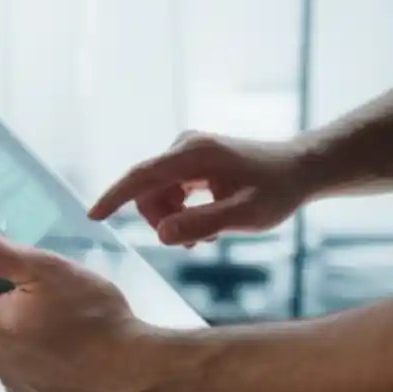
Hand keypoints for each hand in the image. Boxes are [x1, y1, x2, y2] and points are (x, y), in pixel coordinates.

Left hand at [0, 221, 155, 391]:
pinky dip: (60, 370)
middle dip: (35, 316)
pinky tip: (87, 363)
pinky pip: (43, 378)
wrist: (135, 378)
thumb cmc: (93, 318)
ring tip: (84, 339)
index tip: (54, 292)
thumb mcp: (42, 268)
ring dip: (48, 343)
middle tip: (73, 314)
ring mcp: (17, 389)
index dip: (26, 288)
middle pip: (8, 324)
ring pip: (26, 351)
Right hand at [88, 131, 308, 245]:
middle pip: (148, 191)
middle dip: (162, 222)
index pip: (142, 176)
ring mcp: (187, 152)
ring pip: (157, 194)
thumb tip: (162, 235)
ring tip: (207, 237)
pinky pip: (169, 191)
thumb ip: (203, 224)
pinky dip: (180, 212)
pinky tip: (206, 225)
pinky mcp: (191, 161)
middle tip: (195, 244)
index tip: (93, 217)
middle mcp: (185, 147)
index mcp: (194, 154)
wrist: (299, 169)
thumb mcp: (246, 216)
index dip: (115, 197)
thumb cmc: (277, 191)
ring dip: (174, 220)